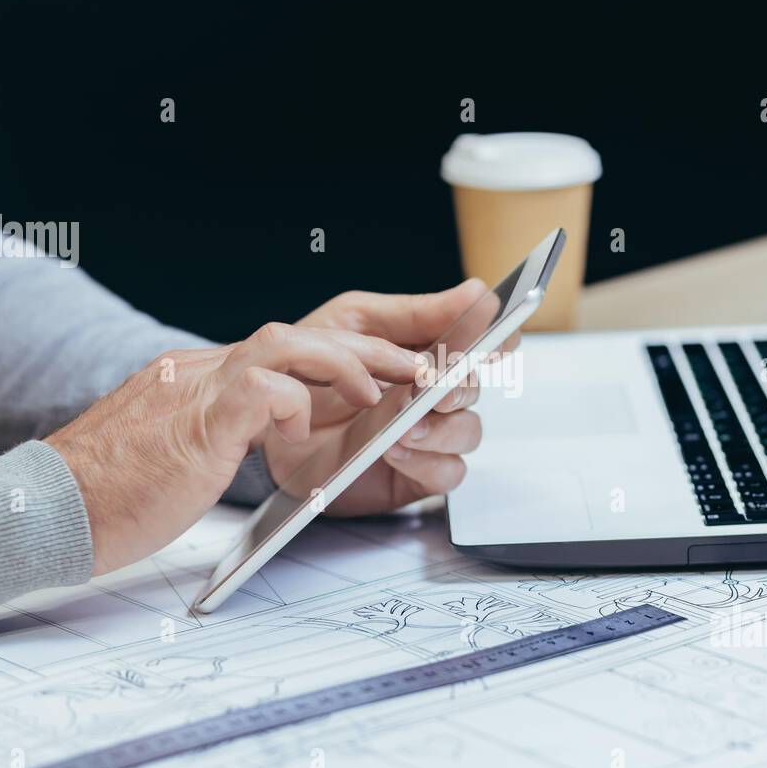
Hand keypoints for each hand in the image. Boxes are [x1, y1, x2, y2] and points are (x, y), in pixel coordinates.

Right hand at [47, 324, 426, 574]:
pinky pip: (261, 390)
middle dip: (369, 348)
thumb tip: (270, 425)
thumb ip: (221, 426)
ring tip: (383, 392)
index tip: (390, 370)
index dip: (345, 352)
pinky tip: (301, 433)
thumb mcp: (178, 449)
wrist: (43, 510)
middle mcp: (203, 371)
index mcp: (204, 378)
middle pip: (302, 333)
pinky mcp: (194, 422)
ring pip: (288, 342)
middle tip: (417, 369)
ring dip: (348, 364)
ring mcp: (197, 389)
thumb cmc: (111, 492)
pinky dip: (294, 404)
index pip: (288, 346)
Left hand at [263, 279, 510, 514]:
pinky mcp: (415, 475)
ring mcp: (428, 435)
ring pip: (469, 431)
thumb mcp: (356, 322)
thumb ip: (418, 312)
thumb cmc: (312, 368)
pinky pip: (448, 472)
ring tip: (404, 425)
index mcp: (427, 352)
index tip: (496, 338)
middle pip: (475, 389)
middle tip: (435, 388)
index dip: (497, 339)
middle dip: (460, 387)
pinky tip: (397, 450)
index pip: (481, 344)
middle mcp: (434, 393)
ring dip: (443, 428)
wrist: (270, 421)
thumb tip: (476, 292)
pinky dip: (429, 462)